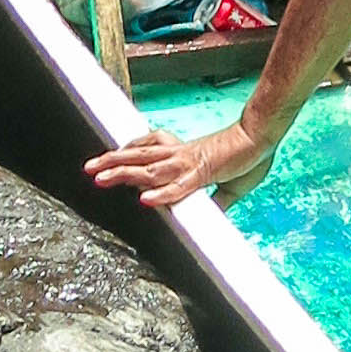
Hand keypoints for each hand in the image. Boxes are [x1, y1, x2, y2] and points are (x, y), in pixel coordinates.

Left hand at [86, 114, 275, 212]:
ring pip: (149, 168)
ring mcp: (189, 162)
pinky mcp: (202, 172)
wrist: (262, 137)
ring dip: (122, 172)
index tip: (107, 161)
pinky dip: (161, 193)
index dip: (128, 154)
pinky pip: (178, 186)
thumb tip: (212, 214)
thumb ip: (218, 199)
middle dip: (112, 161)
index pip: (150, 150)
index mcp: (185, 155)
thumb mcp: (230, 184)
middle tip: (88, 168)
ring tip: (99, 176)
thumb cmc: (248, 155)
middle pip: (139, 156)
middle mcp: (181, 155)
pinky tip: (144, 200)